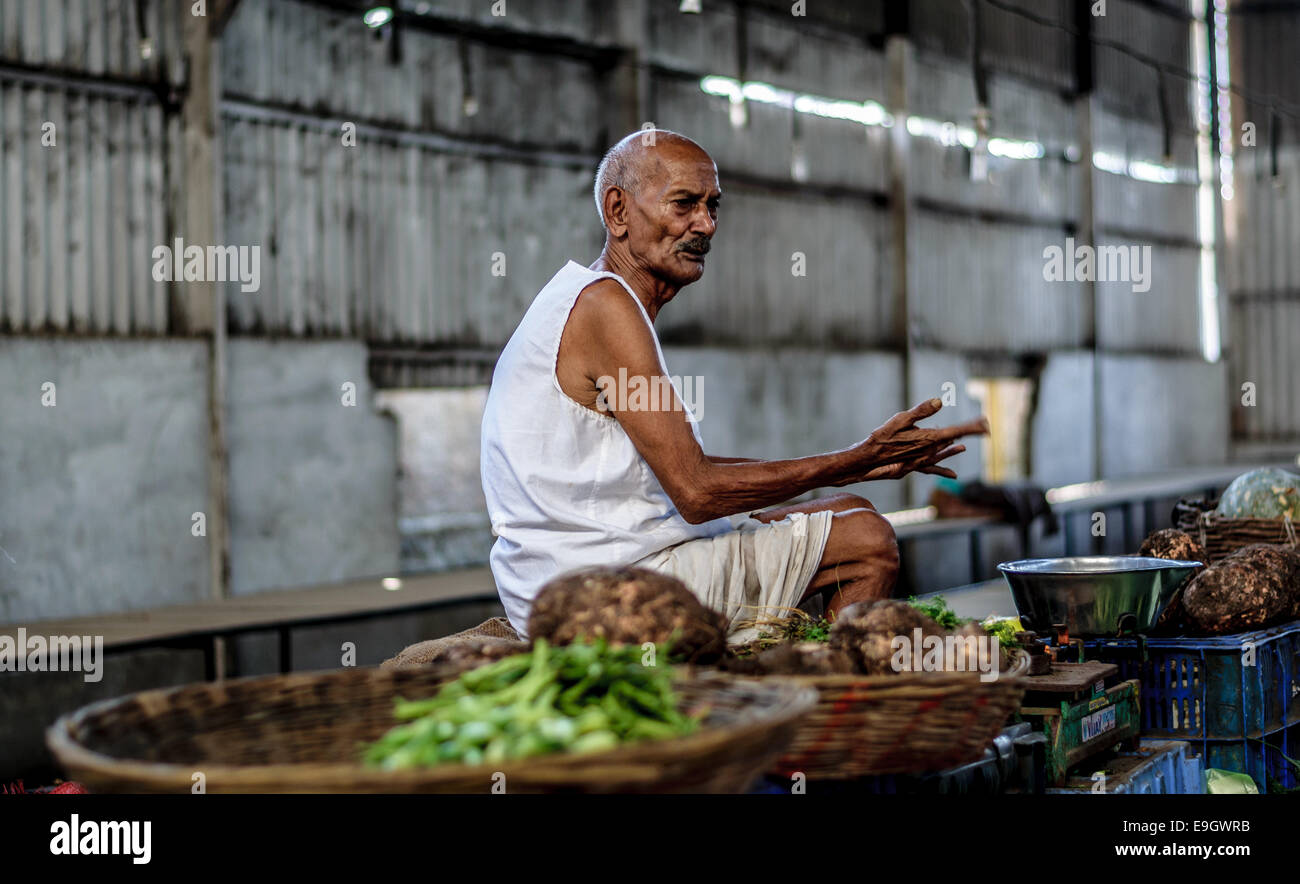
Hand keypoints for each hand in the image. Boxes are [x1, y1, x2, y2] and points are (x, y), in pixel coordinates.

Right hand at [845, 398, 989, 482]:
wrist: (868, 460)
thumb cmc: (881, 438)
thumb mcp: (900, 420)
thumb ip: (920, 411)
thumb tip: (939, 401)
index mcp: (929, 438)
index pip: (956, 431)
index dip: (972, 427)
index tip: (986, 423)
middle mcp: (929, 451)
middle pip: (954, 440)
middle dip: (969, 432)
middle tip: (985, 426)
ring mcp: (923, 460)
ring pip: (944, 452)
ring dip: (955, 448)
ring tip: (965, 446)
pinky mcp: (915, 466)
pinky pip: (933, 467)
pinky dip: (944, 468)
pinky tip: (953, 474)